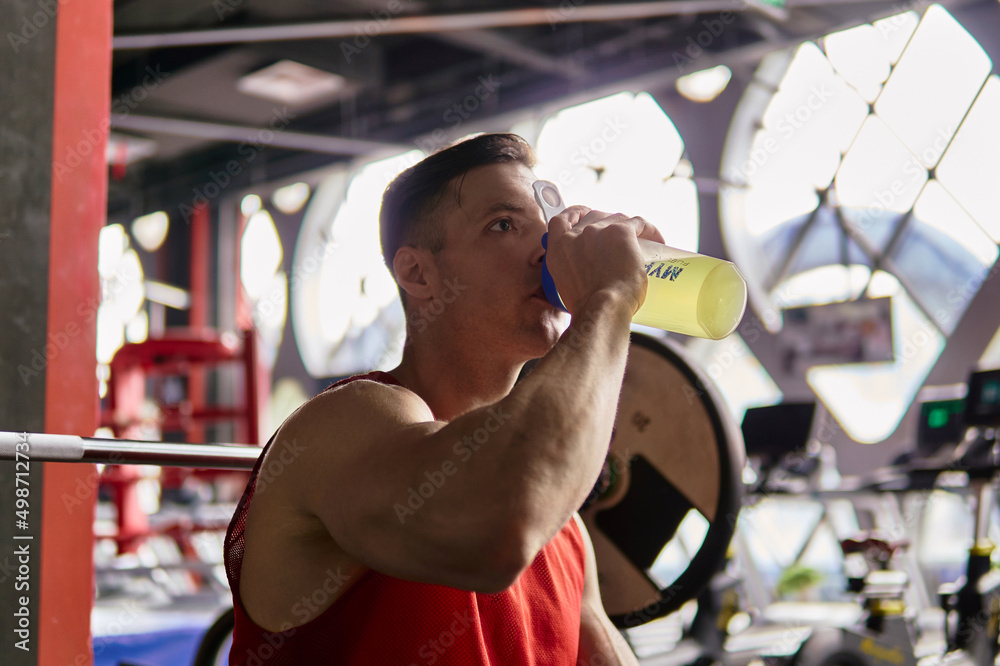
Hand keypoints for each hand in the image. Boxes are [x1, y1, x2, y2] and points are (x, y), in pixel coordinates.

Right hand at [545, 205, 665, 314]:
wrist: (601, 309)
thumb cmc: (588, 308)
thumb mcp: (566, 289)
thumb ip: (573, 275)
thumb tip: (591, 280)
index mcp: (557, 249)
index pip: (561, 220)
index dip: (574, 215)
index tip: (584, 217)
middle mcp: (574, 235)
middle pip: (594, 217)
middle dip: (608, 224)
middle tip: (620, 241)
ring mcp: (597, 231)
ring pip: (617, 218)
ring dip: (629, 228)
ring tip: (642, 243)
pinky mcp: (620, 232)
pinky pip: (639, 223)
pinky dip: (650, 230)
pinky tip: (657, 241)